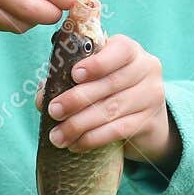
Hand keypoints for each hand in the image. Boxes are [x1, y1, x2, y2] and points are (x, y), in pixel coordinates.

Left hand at [45, 33, 180, 166]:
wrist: (147, 114)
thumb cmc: (110, 87)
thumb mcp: (94, 75)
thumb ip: (68, 78)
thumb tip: (42, 98)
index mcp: (129, 50)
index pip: (119, 51)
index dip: (97, 63)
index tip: (74, 75)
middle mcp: (146, 69)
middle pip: (110, 84)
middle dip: (77, 99)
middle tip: (53, 111)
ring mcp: (151, 96)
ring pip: (112, 110)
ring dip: (80, 124)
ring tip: (57, 136)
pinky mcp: (149, 121)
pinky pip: (118, 130)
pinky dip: (94, 138)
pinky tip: (76, 144)